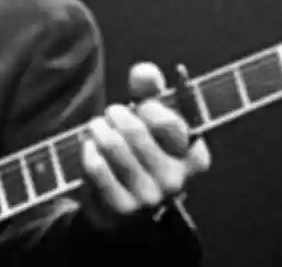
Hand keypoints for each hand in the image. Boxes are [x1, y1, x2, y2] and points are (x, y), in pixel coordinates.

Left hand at [78, 61, 210, 230]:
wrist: (117, 202)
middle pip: (133, 129)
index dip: (147, 107)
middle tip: (111, 117)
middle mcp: (177, 181)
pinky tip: (91, 150)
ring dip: (97, 129)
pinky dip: (88, 150)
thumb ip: (150, 92)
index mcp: (193, 157)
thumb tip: (145, 73)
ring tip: (98, 129)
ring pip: (111, 144)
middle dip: (115, 114)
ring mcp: (150, 197)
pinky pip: (95, 164)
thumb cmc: (137, 151)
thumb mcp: (148, 120)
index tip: (141, 108)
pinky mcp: (122, 207)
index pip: (168, 122)